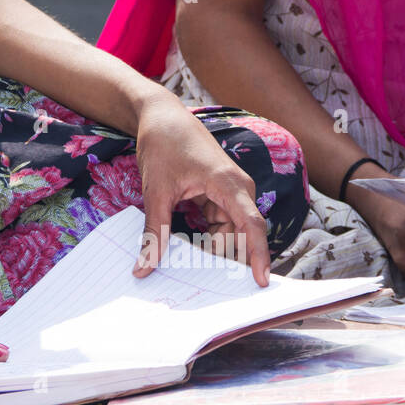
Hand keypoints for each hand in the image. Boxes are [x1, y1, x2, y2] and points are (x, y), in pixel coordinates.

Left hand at [132, 98, 271, 286]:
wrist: (161, 116)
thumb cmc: (163, 145)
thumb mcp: (156, 192)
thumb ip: (154, 232)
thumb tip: (144, 267)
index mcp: (229, 184)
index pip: (252, 225)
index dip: (259, 255)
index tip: (260, 282)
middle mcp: (238, 189)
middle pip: (242, 234)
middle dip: (229, 260)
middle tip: (209, 287)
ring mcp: (230, 193)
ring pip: (229, 233)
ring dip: (213, 251)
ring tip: (191, 270)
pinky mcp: (219, 196)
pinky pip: (219, 226)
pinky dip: (207, 240)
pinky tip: (190, 252)